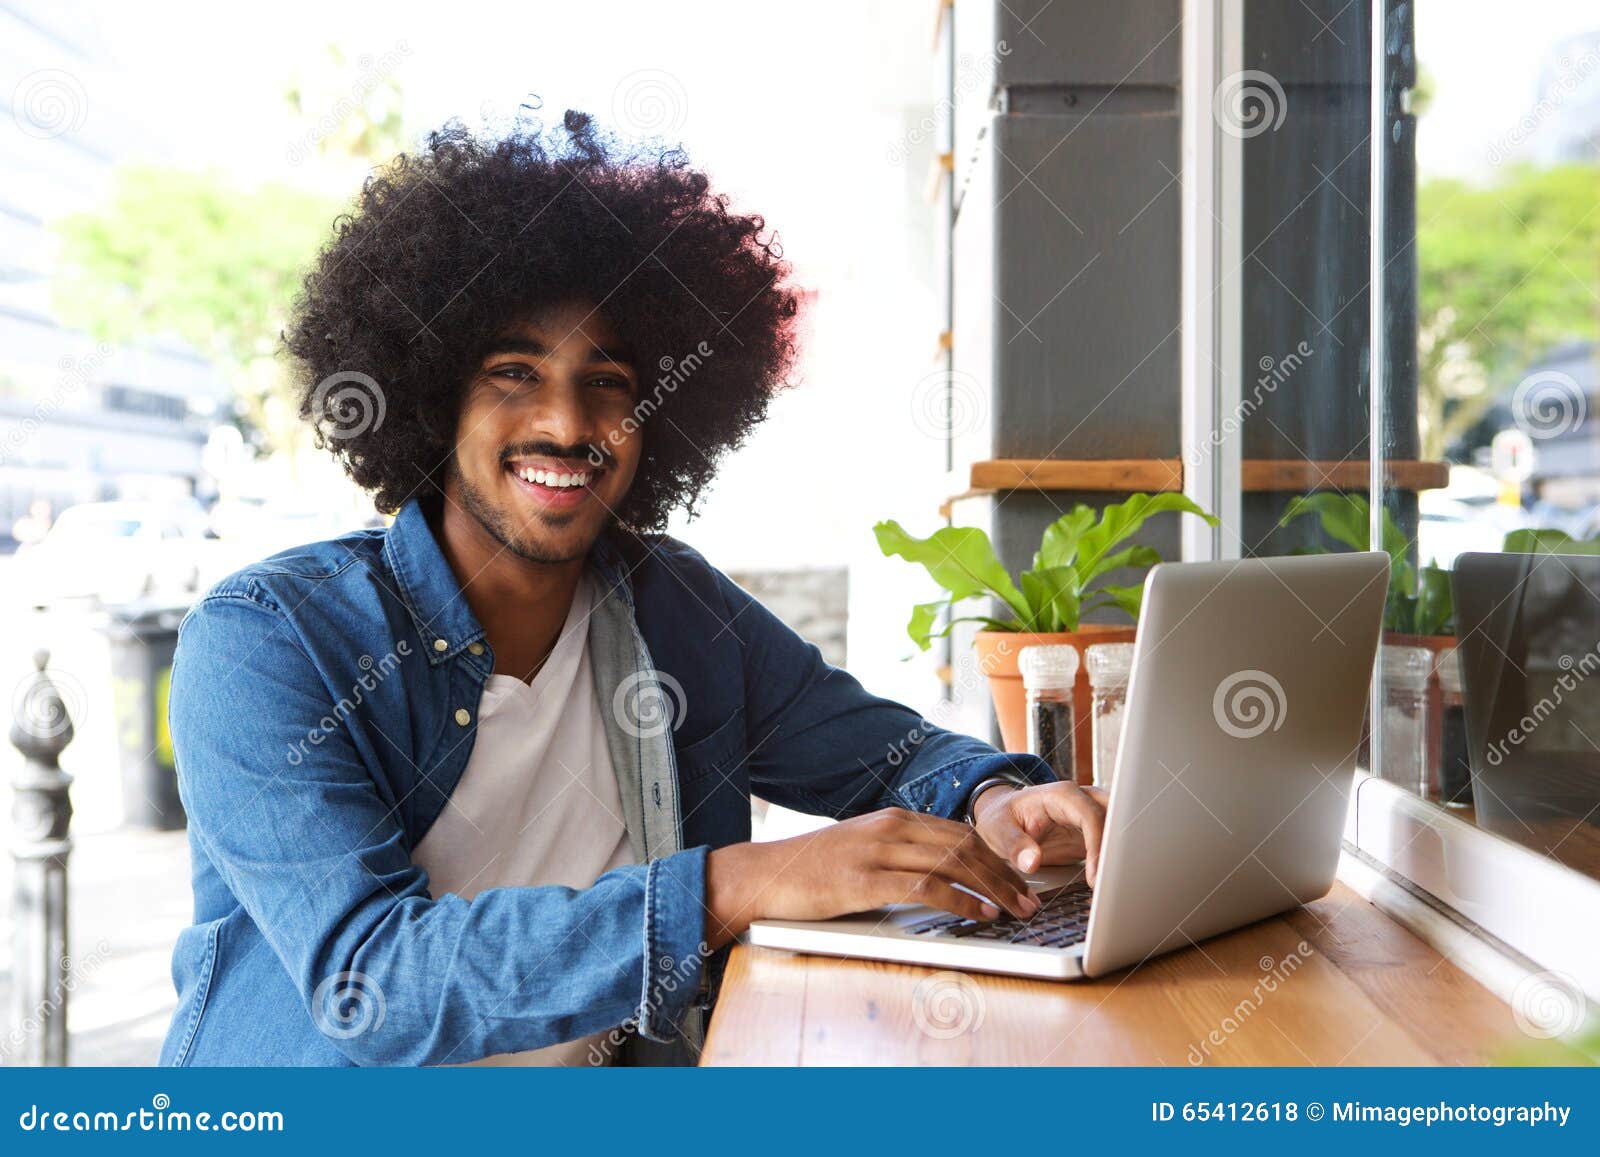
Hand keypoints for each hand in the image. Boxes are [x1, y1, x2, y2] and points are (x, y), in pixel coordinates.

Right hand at [703, 808, 1039, 947]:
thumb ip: (898, 855)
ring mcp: (877, 852)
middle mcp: (890, 828)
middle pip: (965, 844)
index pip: (959, 832)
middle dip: (1005, 873)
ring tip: (1017, 910)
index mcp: (892, 818)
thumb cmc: (810, 870)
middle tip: (1030, 899)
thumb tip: (940, 875)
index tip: (1019, 879)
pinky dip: (961, 901)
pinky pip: (926, 887)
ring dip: (993, 889)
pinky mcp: (864, 881)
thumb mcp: (861, 851)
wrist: (763, 875)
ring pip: (953, 862)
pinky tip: (980, 914)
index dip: (997, 856)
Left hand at [970, 780, 1108, 884]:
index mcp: (1061, 795)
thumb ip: (1014, 844)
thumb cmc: (1000, 818)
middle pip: (1115, 818)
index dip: (1097, 845)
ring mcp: (1090, 815)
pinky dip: (1114, 862)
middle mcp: (1082, 800)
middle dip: (1119, 849)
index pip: (1090, 816)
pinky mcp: (1093, 833)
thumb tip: (1031, 862)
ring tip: (1115, 887)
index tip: (1095, 875)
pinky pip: (1112, 844)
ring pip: (1120, 828)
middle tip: (1114, 883)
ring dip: (1120, 856)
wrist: (1002, 817)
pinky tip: (1110, 884)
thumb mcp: (998, 829)